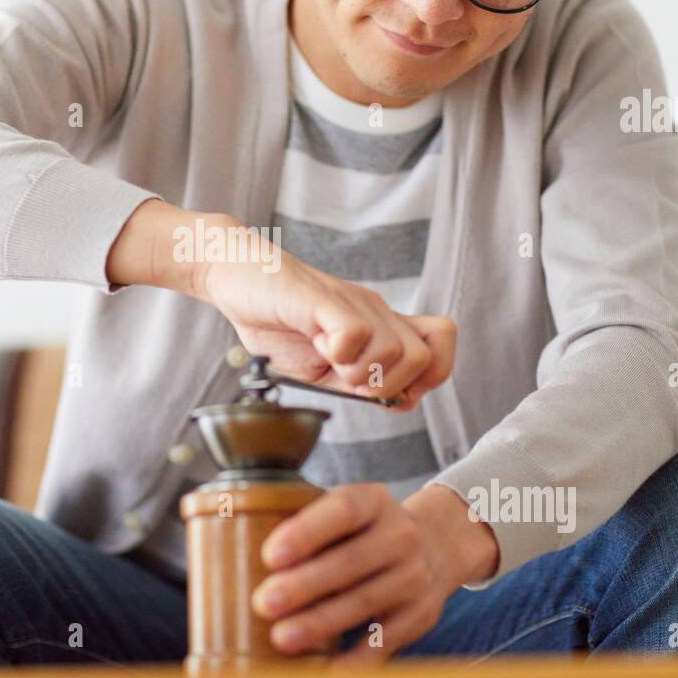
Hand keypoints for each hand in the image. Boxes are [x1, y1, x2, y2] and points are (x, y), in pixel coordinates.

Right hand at [192, 217, 456, 411]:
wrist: (236, 275)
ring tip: (324, 354)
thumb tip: (402, 401)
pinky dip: (337, 352)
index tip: (385, 390)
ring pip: (392, 352)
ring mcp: (352, 303)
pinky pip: (355, 335)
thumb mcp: (323, 367)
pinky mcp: (323, 300)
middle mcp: (375, 311)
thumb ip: (360, 384)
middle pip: (422, 359)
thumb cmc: (276, 320)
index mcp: (379, 326)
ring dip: (357, 372)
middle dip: (385, 385)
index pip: (440, 345)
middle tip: (346, 376)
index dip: (426, 377)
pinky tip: (315, 341)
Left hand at [252, 482, 498, 666]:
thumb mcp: (347, 511)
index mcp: (374, 501)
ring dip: (321, 622)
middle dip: (304, 585)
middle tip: (263, 603)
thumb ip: (307, 525)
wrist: (435, 545)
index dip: (306, 532)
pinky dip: (354, 658)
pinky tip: (325, 669)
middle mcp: (400, 535)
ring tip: (282, 638)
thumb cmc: (365, 530)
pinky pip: (384, 640)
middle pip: (350, 561)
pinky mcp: (419, 615)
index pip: (342, 511)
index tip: (270, 555)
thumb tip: (234, 551)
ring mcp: (414, 576)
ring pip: (364, 602)